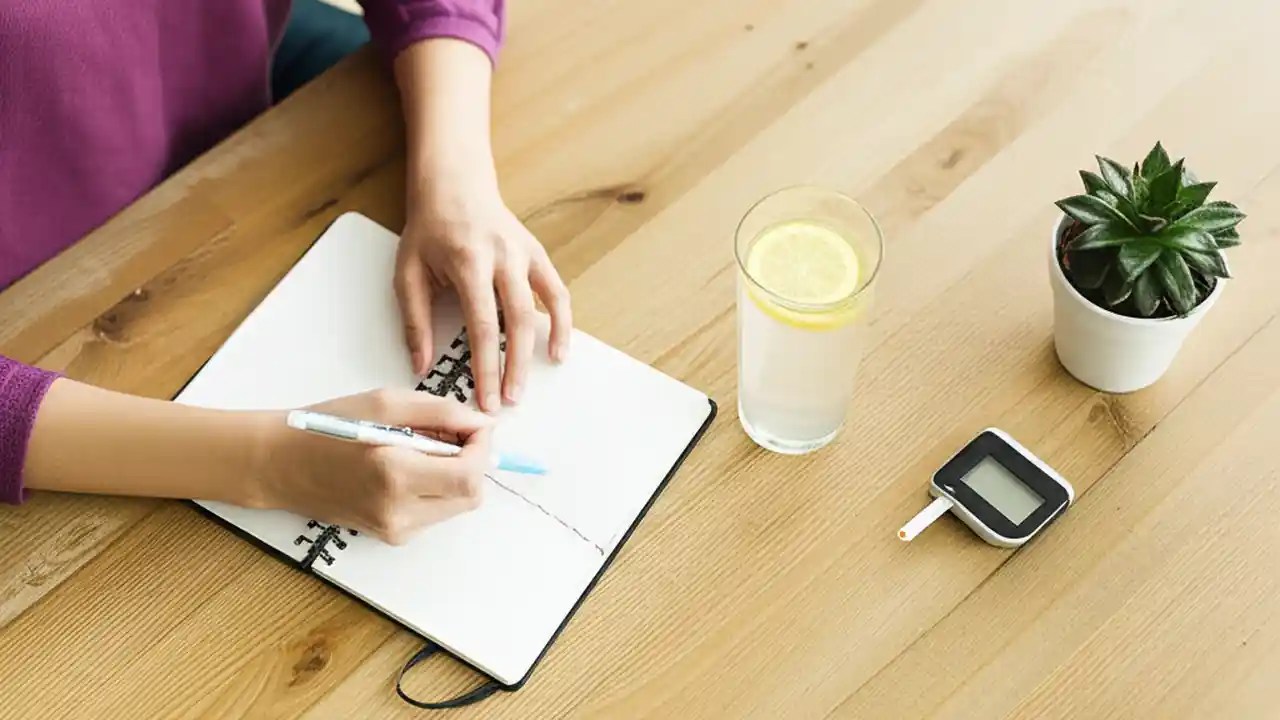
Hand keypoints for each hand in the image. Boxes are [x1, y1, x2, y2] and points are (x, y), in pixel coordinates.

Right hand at [254, 389, 492, 544]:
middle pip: (471, 497)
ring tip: (422, 450)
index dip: (483, 449)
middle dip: (473, 463)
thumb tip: (480, 424)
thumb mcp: (386, 403)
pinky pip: (435, 512)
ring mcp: (395, 530)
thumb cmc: (327, 427)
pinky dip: (435, 488)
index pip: (470, 476)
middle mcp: (398, 512)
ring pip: (457, 506)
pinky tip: (409, 468)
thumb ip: (441, 413)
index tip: (474, 427)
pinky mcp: (392, 536)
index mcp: (395, 474)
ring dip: (454, 476)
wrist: (280, 465)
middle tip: (452, 436)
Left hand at [394, 187, 570, 412]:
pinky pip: (557, 291)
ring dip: (539, 348)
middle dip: (513, 366)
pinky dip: (561, 322)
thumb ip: (414, 320)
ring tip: (532, 383)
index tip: (486, 397)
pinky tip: (558, 349)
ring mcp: (524, 254)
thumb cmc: (429, 230)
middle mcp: (502, 256)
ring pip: (541, 307)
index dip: (485, 366)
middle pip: (515, 321)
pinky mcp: (537, 254)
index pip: (481, 325)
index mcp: (467, 260)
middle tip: (509, 401)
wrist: (454, 185)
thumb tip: (421, 365)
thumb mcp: (407, 271)